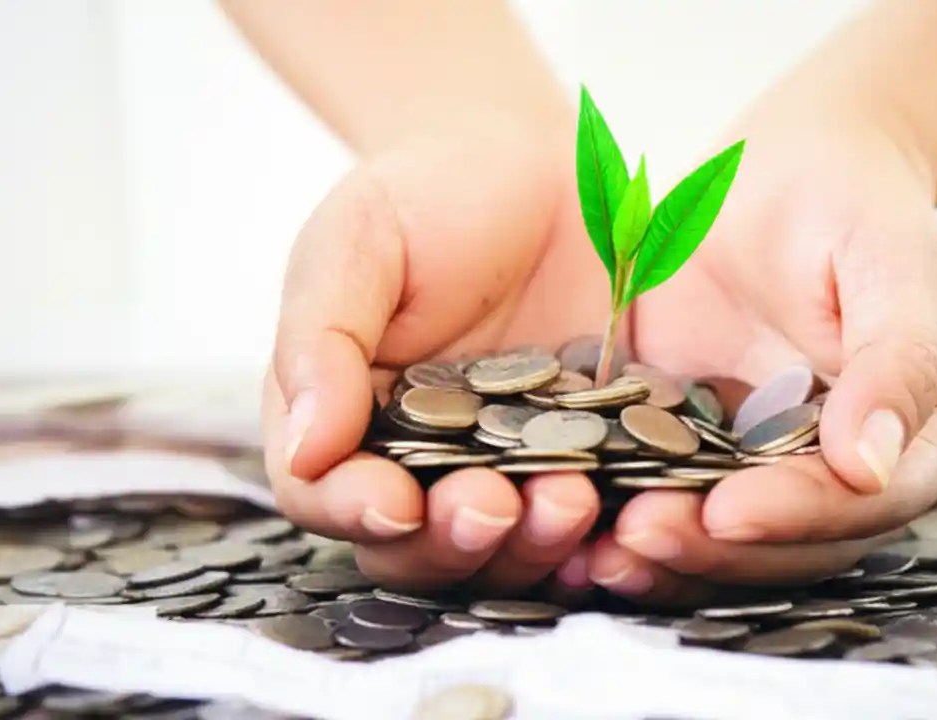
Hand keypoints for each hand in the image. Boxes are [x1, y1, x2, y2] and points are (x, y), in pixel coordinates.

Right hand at [261, 112, 608, 593]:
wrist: (531, 165)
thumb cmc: (423, 196)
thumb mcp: (354, 244)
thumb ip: (322, 342)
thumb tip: (305, 452)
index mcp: (349, 421)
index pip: (329, 495)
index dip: (356, 510)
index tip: (396, 502)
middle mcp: (426, 464)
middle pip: (422, 545)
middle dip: (457, 540)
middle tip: (495, 504)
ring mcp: (511, 469)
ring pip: (510, 547)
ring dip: (535, 543)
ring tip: (570, 497)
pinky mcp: (590, 457)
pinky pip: (598, 508)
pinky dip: (609, 524)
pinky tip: (631, 505)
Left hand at [588, 110, 936, 604]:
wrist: (787, 167)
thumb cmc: (859, 202)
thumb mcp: (896, 263)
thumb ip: (896, 360)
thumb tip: (871, 466)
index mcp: (922, 440)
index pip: (864, 502)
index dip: (796, 515)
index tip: (726, 513)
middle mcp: (848, 474)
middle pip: (789, 542)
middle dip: (713, 548)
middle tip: (637, 535)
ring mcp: (772, 468)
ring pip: (726, 540)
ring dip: (665, 555)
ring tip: (597, 553)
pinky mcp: (702, 449)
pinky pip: (669, 495)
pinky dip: (625, 519)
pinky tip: (576, 531)